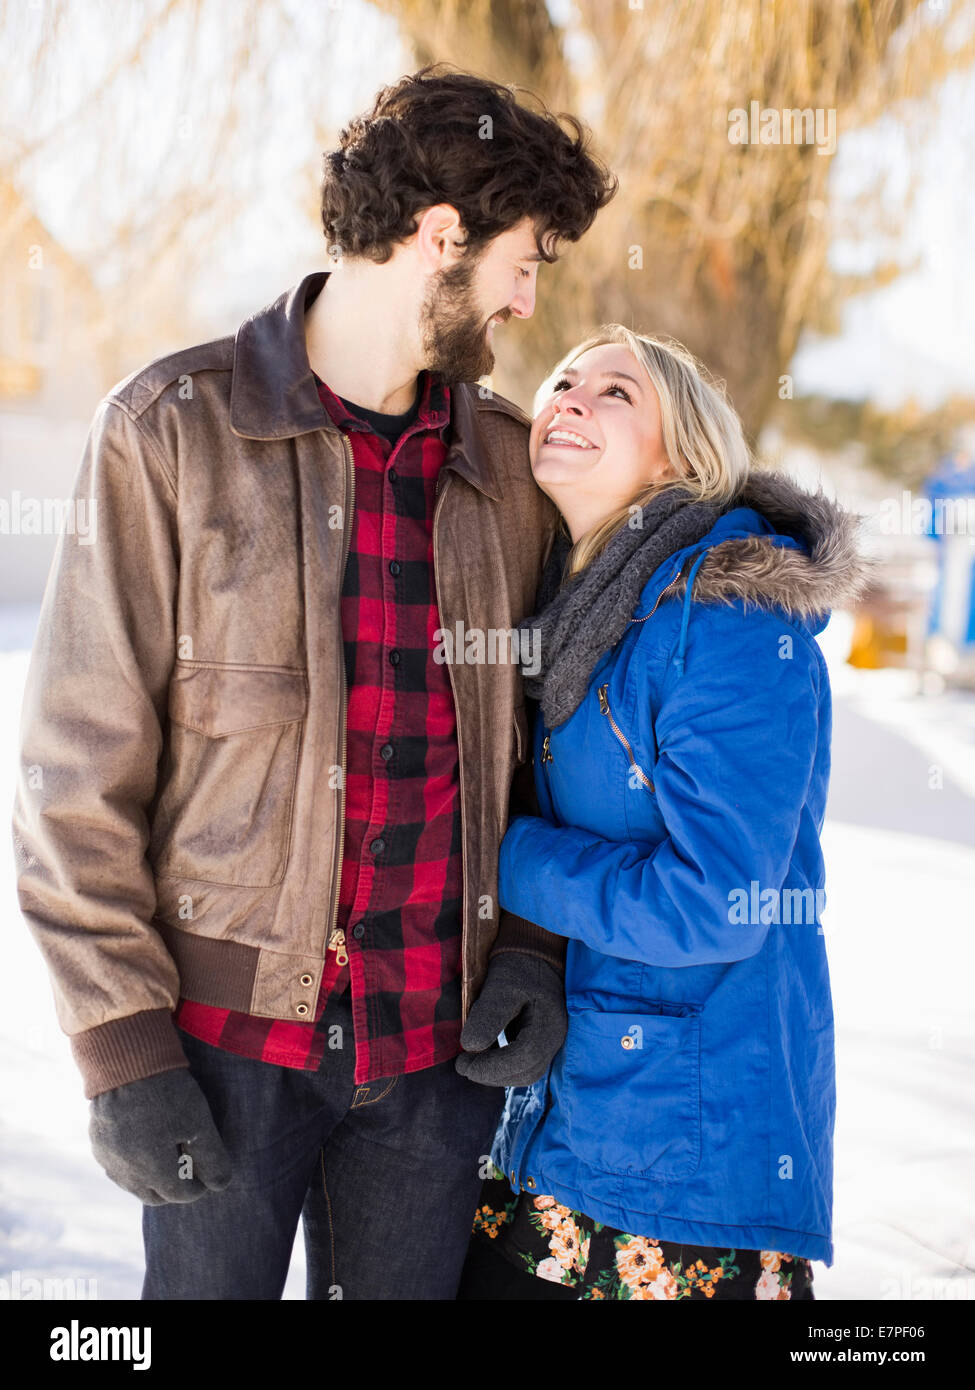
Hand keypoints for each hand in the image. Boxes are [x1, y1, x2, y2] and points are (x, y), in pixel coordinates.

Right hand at [89, 1068, 232, 1204]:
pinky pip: (118, 1166)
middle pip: (157, 1195)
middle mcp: (125, 1173)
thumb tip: (220, 1185)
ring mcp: (108, 1159)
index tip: (208, 1166)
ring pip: (135, 1184)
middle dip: (177, 1186)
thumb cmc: (166, 1092)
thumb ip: (211, 1158)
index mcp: (152, 1172)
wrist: (125, 1061)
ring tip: (170, 1151)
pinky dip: (134, 1163)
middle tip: (191, 1162)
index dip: (200, 1183)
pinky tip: (146, 1142)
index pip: (183, 1195)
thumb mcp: (198, 1123)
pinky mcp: (98, 1143)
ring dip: (154, 1177)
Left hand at [455, 953, 566, 1087]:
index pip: (523, 1060)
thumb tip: (470, 1047)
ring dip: (497, 1073)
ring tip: (471, 1061)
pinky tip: (484, 1054)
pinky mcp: (540, 1041)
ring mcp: (549, 1042)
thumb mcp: (500, 986)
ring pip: (525, 1072)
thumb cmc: (518, 966)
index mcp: (549, 1025)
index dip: (491, 1068)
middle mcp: (554, 1038)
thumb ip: (487, 1016)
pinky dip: (502, 1066)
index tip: (462, 1062)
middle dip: (492, 1074)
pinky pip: (524, 1064)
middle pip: (526, 1072)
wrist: (534, 953)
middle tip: (463, 1064)